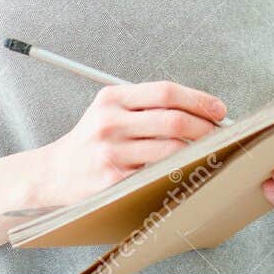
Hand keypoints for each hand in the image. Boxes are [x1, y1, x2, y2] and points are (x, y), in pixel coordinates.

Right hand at [28, 82, 225, 205]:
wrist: (54, 173)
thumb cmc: (91, 140)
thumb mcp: (109, 110)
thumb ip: (146, 105)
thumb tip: (199, 109)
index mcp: (112, 98)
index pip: (166, 92)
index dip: (199, 100)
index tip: (219, 109)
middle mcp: (110, 122)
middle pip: (173, 121)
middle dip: (205, 127)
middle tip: (219, 134)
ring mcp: (111, 153)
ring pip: (171, 149)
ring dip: (197, 151)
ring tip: (208, 151)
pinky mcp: (114, 181)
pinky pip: (158, 173)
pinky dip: (179, 170)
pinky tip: (188, 169)